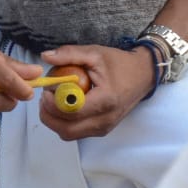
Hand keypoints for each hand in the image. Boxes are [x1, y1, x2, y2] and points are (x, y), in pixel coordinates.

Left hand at [38, 44, 157, 139]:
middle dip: (48, 115)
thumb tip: (45, 56)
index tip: (47, 89)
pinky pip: (76, 133)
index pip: (71, 112)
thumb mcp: (94, 53)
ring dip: (54, 120)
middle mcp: (106, 119)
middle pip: (67, 130)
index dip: (52, 103)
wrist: (142, 75)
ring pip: (69, 134)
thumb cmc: (119, 64)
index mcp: (105, 100)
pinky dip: (63, 123)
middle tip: (45, 96)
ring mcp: (104, 127)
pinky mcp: (102, 130)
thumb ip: (69, 54)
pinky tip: (62, 106)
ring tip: (53, 100)